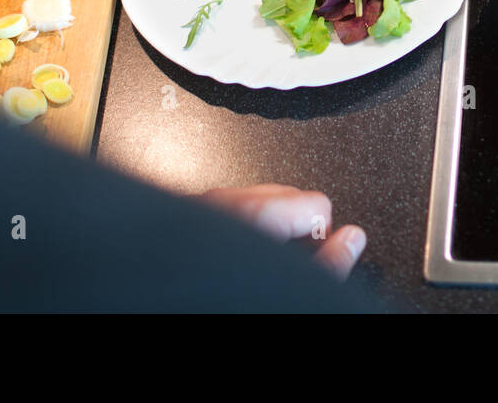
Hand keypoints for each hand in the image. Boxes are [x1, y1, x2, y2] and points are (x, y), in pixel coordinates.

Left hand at [200, 184, 366, 279]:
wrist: (144, 301)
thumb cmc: (219, 295)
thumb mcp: (288, 284)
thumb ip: (328, 263)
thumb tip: (354, 240)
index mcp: (254, 214)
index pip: (319, 203)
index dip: (322, 238)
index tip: (312, 263)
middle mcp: (226, 201)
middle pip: (289, 196)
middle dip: (295, 231)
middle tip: (286, 269)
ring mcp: (203, 205)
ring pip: (257, 203)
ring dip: (267, 230)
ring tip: (256, 267)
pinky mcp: (187, 214)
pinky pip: (229, 210)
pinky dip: (239, 231)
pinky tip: (232, 262)